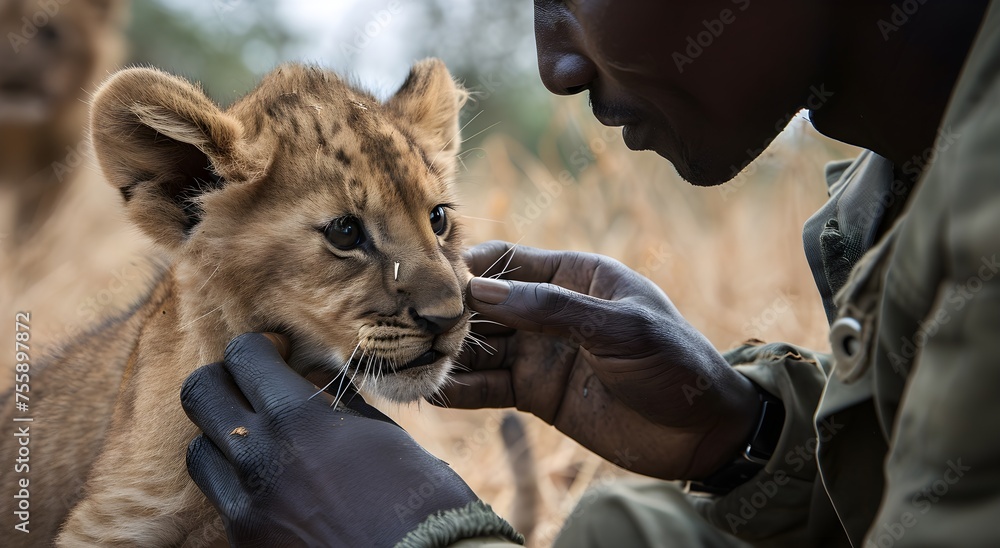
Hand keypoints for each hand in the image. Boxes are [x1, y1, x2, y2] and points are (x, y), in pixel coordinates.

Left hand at [181, 333, 478, 547]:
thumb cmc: (418, 500)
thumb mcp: (384, 436)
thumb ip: (340, 403)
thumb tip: (318, 379)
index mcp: (298, 419)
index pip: (245, 355)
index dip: (261, 346)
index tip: (282, 354)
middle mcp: (259, 456)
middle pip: (199, 393)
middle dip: (225, 380)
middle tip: (256, 388)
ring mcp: (246, 504)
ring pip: (199, 450)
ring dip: (225, 436)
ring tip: (262, 440)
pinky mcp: (245, 541)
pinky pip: (220, 498)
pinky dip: (238, 482)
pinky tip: (274, 483)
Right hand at [438, 242, 761, 479]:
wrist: (702, 432)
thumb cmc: (674, 363)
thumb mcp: (621, 327)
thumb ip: (553, 309)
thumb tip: (483, 291)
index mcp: (576, 277)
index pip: (511, 261)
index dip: (471, 267)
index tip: (431, 276)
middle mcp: (552, 310)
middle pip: (488, 304)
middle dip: (451, 313)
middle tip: (410, 323)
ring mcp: (541, 352)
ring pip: (482, 347)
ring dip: (450, 352)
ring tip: (411, 357)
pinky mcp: (537, 393)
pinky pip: (490, 387)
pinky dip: (462, 389)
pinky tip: (433, 391)